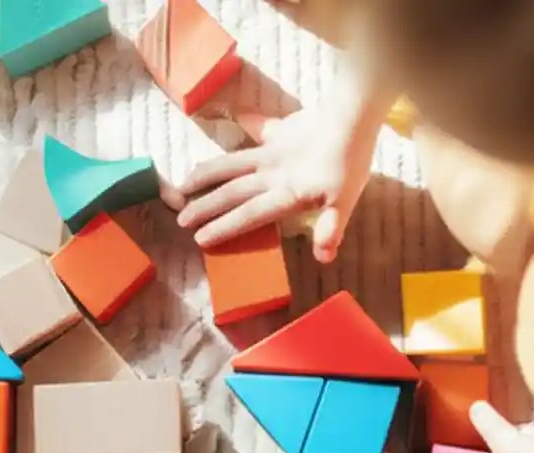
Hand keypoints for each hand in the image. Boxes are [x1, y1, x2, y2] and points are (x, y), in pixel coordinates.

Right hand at [174, 104, 377, 262]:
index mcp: (285, 193)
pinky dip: (246, 119)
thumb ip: (330, 229)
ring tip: (184, 182)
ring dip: (206, 173)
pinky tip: (235, 114)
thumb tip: (322, 257)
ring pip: (230, 163)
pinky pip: (258, 125)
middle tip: (181, 218)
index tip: (200, 238)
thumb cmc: (350, 163)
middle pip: (231, 192)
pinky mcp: (279, 130)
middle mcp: (270, 174)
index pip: (249, 214)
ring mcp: (270, 151)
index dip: (223, 227)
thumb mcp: (346, 202)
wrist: (352, 116)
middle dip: (204, 206)